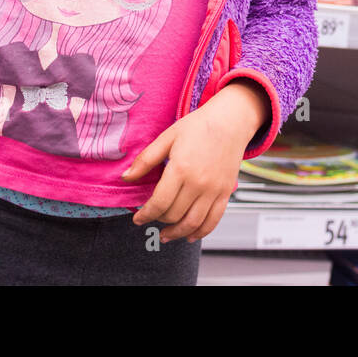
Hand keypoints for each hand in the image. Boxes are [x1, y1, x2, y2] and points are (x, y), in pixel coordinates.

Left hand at [122, 81, 267, 242]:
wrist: (231, 120)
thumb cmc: (199, 126)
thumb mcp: (167, 137)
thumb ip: (146, 160)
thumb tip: (126, 177)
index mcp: (181, 169)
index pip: (159, 203)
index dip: (145, 215)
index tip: (138, 218)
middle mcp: (198, 183)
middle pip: (174, 215)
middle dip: (158, 220)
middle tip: (152, 217)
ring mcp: (214, 190)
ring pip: (193, 223)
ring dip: (177, 233)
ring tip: (166, 235)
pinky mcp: (225, 193)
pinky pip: (213, 220)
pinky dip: (201, 232)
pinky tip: (190, 235)